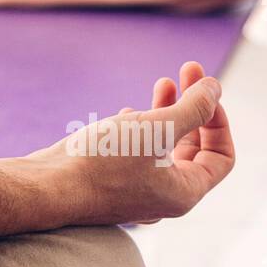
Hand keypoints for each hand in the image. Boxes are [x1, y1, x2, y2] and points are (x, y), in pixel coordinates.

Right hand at [34, 61, 234, 225]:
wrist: (46, 187)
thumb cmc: (103, 162)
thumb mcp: (157, 129)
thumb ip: (193, 108)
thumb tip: (215, 88)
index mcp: (183, 193)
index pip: (221, 157)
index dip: (219, 119)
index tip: (204, 91)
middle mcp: (164, 197)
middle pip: (194, 148)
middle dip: (194, 108)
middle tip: (187, 70)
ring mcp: (137, 191)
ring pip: (165, 148)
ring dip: (169, 113)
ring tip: (163, 82)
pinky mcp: (111, 182)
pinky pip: (138, 153)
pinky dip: (141, 129)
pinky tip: (128, 113)